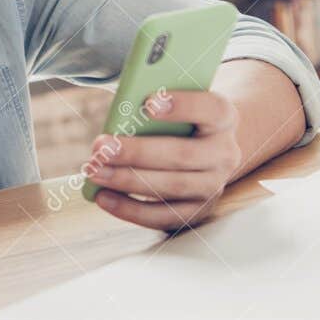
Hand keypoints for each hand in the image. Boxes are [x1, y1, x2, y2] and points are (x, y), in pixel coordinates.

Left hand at [81, 88, 243, 230]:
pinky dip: (130, 208)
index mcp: (223, 117)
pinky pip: (163, 215)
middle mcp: (225, 153)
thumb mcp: (177, 106)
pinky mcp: (196, 211)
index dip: (183, 105)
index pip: (210, 108)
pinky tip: (102, 196)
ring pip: (171, 186)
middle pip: (182, 154)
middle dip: (137, 152)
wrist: (207, 151)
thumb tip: (119, 119)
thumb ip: (156, 107)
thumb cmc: (180, 121)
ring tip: (94, 171)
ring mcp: (213, 186)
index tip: (148, 103)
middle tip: (101, 147)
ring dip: (127, 180)